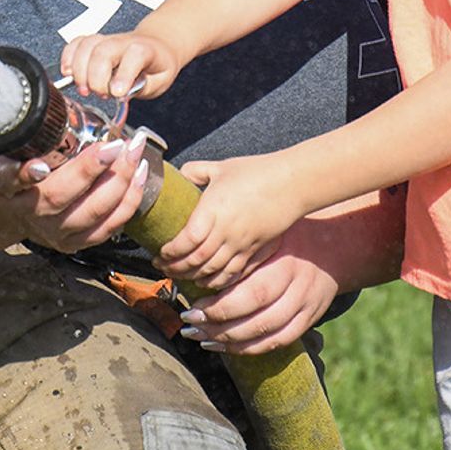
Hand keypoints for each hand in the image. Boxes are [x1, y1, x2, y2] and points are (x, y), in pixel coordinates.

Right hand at [0, 127, 151, 253]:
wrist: (6, 205)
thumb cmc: (12, 162)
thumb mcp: (6, 143)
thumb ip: (24, 128)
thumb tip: (45, 96)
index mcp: (3, 185)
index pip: (8, 180)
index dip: (23, 175)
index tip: (39, 166)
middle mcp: (27, 212)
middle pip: (58, 197)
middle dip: (91, 170)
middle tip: (117, 145)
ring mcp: (51, 231)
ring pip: (89, 214)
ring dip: (119, 182)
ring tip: (135, 152)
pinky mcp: (74, 243)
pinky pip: (108, 227)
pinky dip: (129, 200)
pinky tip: (140, 173)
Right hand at [59, 31, 182, 99]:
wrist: (156, 44)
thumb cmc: (157, 64)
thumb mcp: (160, 81)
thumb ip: (143, 88)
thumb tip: (122, 94)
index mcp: (145, 50)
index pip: (134, 55)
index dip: (124, 74)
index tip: (117, 93)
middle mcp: (123, 42)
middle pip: (104, 51)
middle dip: (96, 77)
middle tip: (100, 94)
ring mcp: (106, 40)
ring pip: (86, 45)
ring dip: (80, 70)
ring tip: (84, 88)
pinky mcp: (93, 42)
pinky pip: (75, 43)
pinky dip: (67, 58)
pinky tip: (69, 73)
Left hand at [157, 152, 307, 289]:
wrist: (291, 183)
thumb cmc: (255, 172)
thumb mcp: (220, 167)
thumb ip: (195, 171)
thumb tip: (178, 175)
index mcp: (213, 210)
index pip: (186, 240)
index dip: (170, 251)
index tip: (159, 253)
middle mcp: (226, 231)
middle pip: (196, 260)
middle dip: (175, 268)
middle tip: (162, 269)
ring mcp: (242, 244)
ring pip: (213, 271)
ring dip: (193, 277)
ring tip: (180, 276)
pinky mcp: (256, 251)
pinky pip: (233, 273)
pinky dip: (217, 282)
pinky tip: (207, 282)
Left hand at [175, 227, 340, 355]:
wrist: (332, 246)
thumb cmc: (287, 237)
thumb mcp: (267, 236)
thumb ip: (241, 254)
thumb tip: (197, 266)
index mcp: (284, 263)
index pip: (250, 292)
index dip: (220, 305)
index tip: (191, 308)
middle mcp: (297, 288)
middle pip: (257, 317)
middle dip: (219, 325)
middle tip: (189, 324)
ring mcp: (306, 307)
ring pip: (267, 334)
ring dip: (230, 341)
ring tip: (200, 338)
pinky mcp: (309, 320)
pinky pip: (278, 342)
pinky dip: (251, 348)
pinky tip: (226, 346)